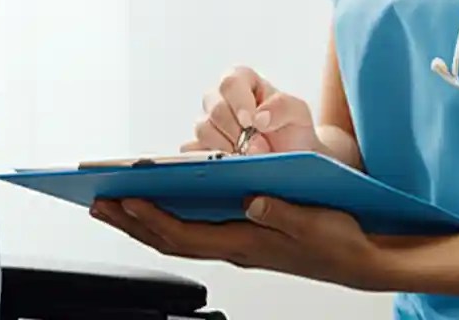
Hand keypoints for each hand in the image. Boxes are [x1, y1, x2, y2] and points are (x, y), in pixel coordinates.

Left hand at [90, 197, 395, 291]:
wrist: (361, 260)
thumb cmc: (340, 239)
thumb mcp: (314, 222)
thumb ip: (281, 212)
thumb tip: (250, 199)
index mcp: (247, 243)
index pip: (186, 234)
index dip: (152, 219)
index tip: (125, 200)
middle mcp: (236, 248)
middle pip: (171, 239)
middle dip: (131, 222)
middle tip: (97, 203)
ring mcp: (238, 246)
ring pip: (178, 238)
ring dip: (143, 224)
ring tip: (113, 205)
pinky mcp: (244, 239)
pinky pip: (194, 233)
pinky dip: (167, 222)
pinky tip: (155, 209)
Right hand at [181, 66, 319, 154]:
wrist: (292, 161)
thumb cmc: (293, 130)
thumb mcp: (298, 112)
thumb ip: (282, 106)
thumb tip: (259, 117)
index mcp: (243, 82)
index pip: (230, 82)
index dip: (239, 102)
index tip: (252, 122)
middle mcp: (221, 99)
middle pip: (213, 107)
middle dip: (236, 130)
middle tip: (257, 145)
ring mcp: (208, 124)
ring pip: (202, 129)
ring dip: (227, 146)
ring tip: (249, 156)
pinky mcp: (200, 148)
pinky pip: (192, 151)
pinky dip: (210, 160)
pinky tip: (230, 165)